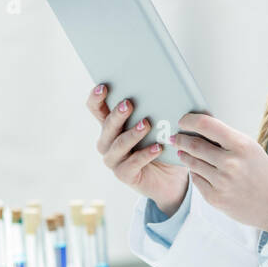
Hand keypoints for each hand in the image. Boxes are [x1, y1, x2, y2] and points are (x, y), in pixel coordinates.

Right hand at [86, 86, 189, 215]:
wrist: (171, 179)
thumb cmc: (162, 146)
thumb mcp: (158, 127)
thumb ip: (154, 111)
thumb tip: (165, 90)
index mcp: (111, 126)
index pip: (96, 109)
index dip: (96, 98)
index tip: (103, 87)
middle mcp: (108, 142)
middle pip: (107, 125)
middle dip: (117, 115)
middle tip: (128, 104)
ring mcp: (114, 160)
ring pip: (119, 144)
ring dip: (132, 133)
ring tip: (146, 124)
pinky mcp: (124, 175)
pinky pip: (133, 163)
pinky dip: (146, 154)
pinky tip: (157, 148)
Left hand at [172, 113, 267, 230]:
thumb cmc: (262, 173)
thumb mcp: (251, 148)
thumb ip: (227, 138)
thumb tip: (200, 127)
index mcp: (241, 146)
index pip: (207, 125)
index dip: (190, 120)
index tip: (183, 120)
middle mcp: (230, 163)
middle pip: (194, 145)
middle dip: (181, 139)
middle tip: (176, 137)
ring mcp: (222, 182)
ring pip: (192, 163)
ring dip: (184, 155)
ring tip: (182, 152)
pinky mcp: (215, 197)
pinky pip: (196, 180)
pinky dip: (194, 172)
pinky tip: (195, 169)